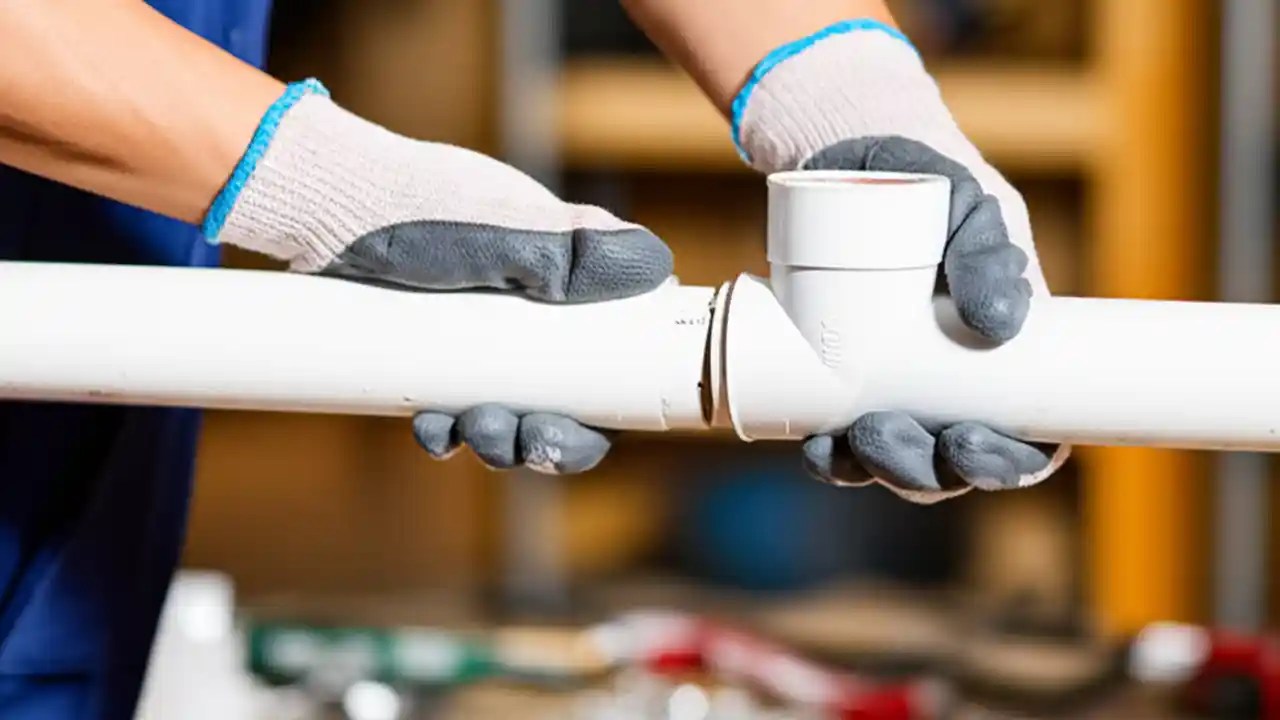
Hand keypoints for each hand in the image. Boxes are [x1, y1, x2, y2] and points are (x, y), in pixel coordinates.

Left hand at [205, 80, 672, 473]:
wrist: (323, 207)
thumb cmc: (416, 206)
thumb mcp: (501, 227)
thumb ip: (573, 249)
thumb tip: (656, 266)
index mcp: (567, 283)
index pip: (613, 360)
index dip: (608, 409)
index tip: (587, 428)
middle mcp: (531, 312)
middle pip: (563, 403)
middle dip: (546, 436)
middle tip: (520, 438)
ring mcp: (477, 336)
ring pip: (507, 414)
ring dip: (497, 439)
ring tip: (466, 430)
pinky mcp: (429, 354)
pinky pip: (451, 412)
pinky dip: (446, 430)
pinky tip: (430, 428)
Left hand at [733, 21, 1068, 502]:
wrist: (858, 161)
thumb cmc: (936, 186)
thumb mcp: (972, 204)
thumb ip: (990, 249)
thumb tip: (1001, 322)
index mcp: (1008, 360)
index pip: (1027, 441)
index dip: (1009, 465)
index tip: (972, 445)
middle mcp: (952, 390)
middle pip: (951, 467)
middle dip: (928, 473)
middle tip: (900, 437)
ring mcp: (894, 391)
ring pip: (895, 464)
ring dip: (878, 469)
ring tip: (859, 440)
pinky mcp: (840, 384)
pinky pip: (840, 442)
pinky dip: (830, 455)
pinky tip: (818, 447)